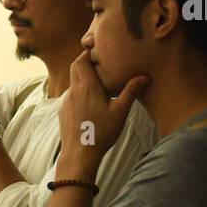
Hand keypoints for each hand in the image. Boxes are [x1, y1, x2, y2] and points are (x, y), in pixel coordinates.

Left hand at [57, 50, 148, 176]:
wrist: (79, 154)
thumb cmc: (101, 133)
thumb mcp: (120, 112)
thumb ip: (130, 92)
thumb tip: (144, 77)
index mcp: (87, 87)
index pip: (81, 60)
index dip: (87, 53)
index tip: (98, 51)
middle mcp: (73, 91)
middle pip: (74, 68)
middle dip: (84, 62)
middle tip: (99, 63)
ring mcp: (66, 101)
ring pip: (72, 82)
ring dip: (82, 77)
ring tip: (98, 82)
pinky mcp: (63, 111)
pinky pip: (70, 95)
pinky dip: (79, 91)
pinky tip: (90, 101)